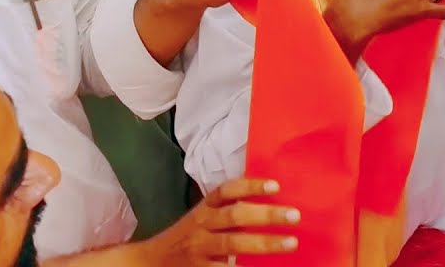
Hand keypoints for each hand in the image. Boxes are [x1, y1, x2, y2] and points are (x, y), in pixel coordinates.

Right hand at [139, 178, 299, 264]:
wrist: (149, 262)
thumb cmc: (187, 236)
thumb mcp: (203, 217)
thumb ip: (229, 209)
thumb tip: (272, 201)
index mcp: (205, 209)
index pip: (227, 191)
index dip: (250, 186)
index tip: (276, 186)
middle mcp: (202, 226)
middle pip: (235, 216)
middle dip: (266, 215)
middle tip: (294, 215)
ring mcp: (200, 250)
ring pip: (233, 245)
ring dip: (264, 244)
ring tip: (291, 242)